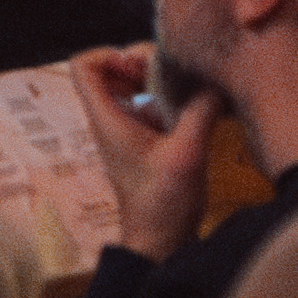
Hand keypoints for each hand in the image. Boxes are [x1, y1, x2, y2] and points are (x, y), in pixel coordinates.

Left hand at [69, 44, 219, 257]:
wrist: (159, 243)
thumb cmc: (163, 201)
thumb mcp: (186, 154)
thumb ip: (199, 112)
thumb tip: (215, 80)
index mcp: (106, 117)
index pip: (83, 65)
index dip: (109, 54)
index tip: (143, 66)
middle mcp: (110, 119)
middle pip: (110, 70)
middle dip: (141, 63)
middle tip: (172, 74)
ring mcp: (127, 131)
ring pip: (132, 88)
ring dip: (158, 82)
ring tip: (188, 88)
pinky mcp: (145, 143)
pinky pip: (149, 107)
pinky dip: (169, 101)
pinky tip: (197, 108)